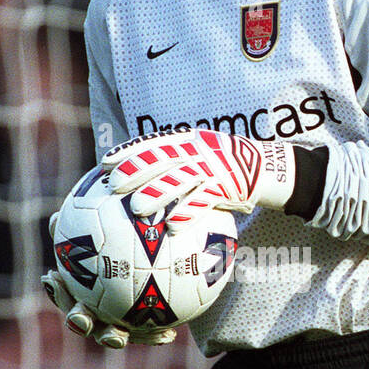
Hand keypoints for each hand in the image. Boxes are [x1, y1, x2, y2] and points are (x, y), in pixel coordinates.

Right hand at [42, 213, 175, 348]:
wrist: (165, 261)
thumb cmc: (130, 240)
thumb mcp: (108, 228)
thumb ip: (85, 226)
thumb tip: (57, 218)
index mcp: (83, 292)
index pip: (65, 292)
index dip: (57, 289)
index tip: (53, 277)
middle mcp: (97, 311)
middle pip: (83, 320)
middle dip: (79, 322)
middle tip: (81, 318)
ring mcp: (119, 324)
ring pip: (113, 336)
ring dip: (113, 338)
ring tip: (118, 336)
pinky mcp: (145, 331)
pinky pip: (148, 335)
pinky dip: (155, 335)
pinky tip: (168, 334)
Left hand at [102, 129, 295, 223]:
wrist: (265, 167)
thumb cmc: (224, 166)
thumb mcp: (200, 154)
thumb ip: (174, 162)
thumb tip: (139, 178)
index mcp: (186, 141)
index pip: (152, 144)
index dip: (127, 152)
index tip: (104, 163)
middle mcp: (196, 152)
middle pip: (160, 160)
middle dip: (134, 171)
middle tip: (111, 185)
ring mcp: (211, 169)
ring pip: (179, 181)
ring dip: (156, 194)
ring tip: (137, 209)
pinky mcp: (225, 188)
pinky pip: (203, 201)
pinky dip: (187, 213)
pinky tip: (172, 227)